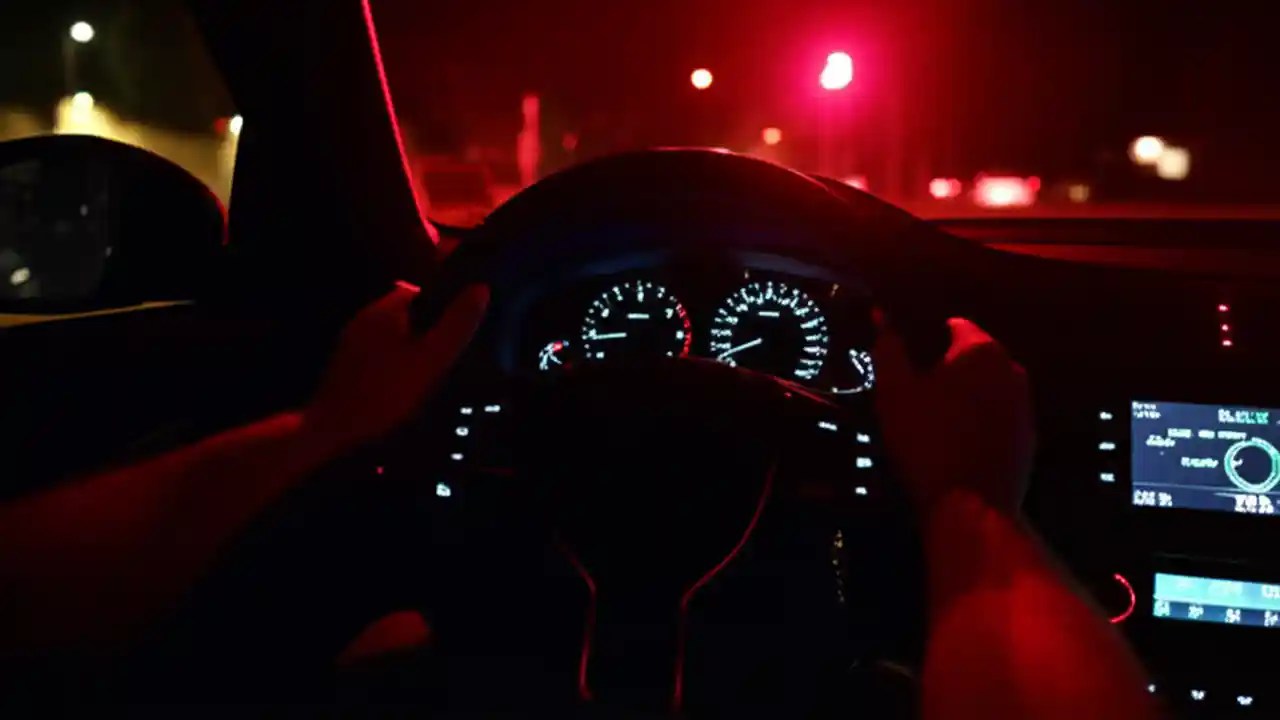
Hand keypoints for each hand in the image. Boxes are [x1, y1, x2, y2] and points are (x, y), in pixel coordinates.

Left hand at [304, 282, 488, 455]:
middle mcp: (364, 318)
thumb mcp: (431, 359)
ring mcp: (350, 341)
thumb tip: (481, 288)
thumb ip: (456, 325)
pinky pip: (377, 354)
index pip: (420, 291)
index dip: (442, 307)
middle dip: (425, 331)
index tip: (455, 331)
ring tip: (425, 375)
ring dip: (408, 349)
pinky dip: (391, 363)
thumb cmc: (386, 391)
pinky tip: (399, 386)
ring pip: (390, 335)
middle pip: (405, 314)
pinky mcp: (344, 364)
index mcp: (384, 310)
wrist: (333, 428)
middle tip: (443, 357)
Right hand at [872, 318, 1032, 514]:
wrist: (970, 503)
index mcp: (981, 350)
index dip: (931, 336)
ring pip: (991, 386)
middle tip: (920, 387)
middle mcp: (1012, 369)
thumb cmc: (926, 438)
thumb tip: (879, 313)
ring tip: (938, 415)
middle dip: (952, 365)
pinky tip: (959, 439)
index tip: (913, 356)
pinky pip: (1001, 416)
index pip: (957, 325)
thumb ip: (888, 348)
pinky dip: (983, 420)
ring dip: (969, 393)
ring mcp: (1025, 405)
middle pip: (977, 356)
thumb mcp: (894, 390)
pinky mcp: (1028, 437)